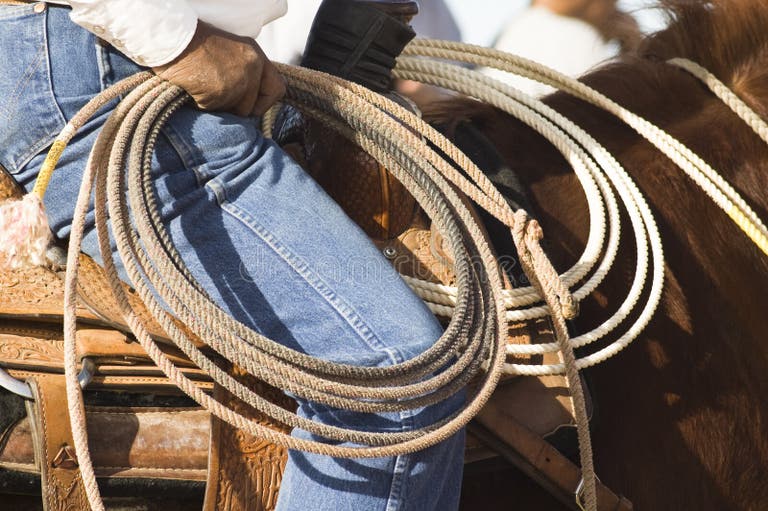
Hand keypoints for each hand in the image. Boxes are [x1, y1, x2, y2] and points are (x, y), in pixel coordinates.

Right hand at [153, 22, 285, 116]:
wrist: (172, 37)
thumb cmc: (194, 45)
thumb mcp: (230, 52)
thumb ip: (244, 72)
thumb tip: (250, 101)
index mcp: (255, 56)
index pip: (277, 89)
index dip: (264, 102)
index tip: (251, 105)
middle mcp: (252, 68)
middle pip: (251, 107)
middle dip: (234, 107)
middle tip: (215, 93)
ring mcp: (238, 81)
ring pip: (233, 112)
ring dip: (217, 105)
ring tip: (203, 85)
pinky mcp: (221, 92)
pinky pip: (213, 110)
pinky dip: (201, 104)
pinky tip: (194, 87)